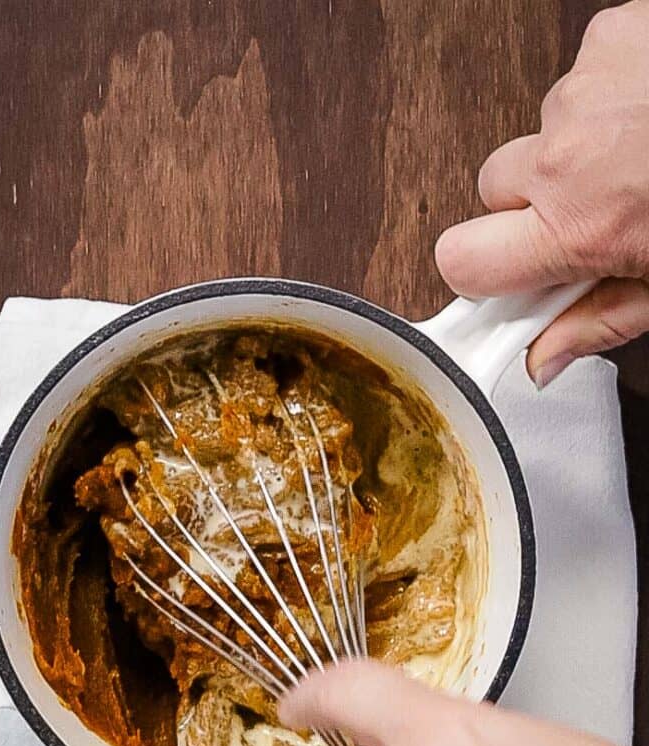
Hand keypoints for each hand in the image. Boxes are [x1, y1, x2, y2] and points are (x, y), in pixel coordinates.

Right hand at [434, 0, 648, 386]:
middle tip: (592, 212)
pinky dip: (605, 98)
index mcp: (578, 229)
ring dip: (576, 151)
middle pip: (494, 190)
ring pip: (540, 135)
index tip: (504, 275)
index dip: (479, 270)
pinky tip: (646, 114)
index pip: (460, 260)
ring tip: (636, 157)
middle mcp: (567, 158)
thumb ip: (595, 323)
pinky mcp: (608, 39)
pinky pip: (577, 79)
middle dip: (530, 206)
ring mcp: (582, 92)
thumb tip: (540, 360)